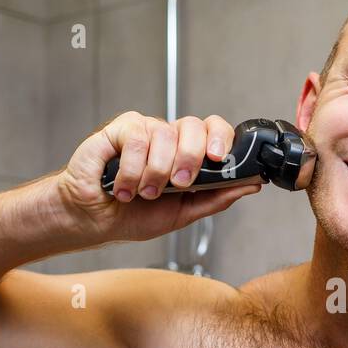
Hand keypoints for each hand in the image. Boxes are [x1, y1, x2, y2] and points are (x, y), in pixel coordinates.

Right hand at [55, 111, 259, 242]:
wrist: (95, 221)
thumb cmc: (134, 215)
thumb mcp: (184, 214)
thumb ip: (217, 198)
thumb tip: (252, 184)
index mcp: (187, 153)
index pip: (214, 129)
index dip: (221, 139)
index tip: (218, 159)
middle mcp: (168, 138)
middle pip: (194, 126)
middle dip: (191, 158)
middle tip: (178, 184)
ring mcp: (144, 131)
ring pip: (165, 134)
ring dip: (156, 172)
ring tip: (143, 193)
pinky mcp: (118, 130)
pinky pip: (137, 137)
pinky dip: (132, 168)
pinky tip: (124, 186)